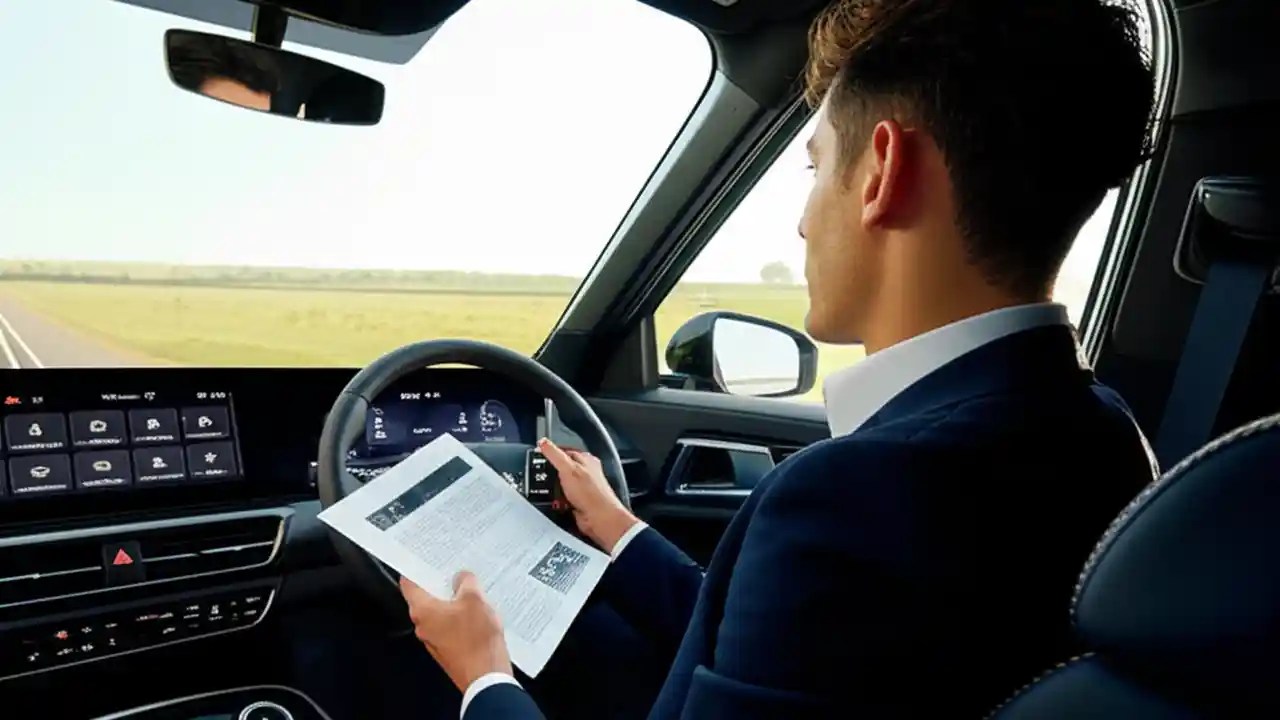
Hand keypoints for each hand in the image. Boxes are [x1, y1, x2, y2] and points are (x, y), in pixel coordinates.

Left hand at [400, 572, 512, 691]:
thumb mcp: (475, 599)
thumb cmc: (476, 641)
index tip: (422, 561)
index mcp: (422, 611)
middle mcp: (423, 626)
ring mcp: (435, 640)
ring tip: (473, 594)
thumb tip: (462, 578)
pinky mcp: (448, 650)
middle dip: (441, 585)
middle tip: (457, 574)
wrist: (486, 676)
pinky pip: (450, 628)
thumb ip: (466, 582)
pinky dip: (460, 619)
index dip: (416, 569)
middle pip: (425, 598)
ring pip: (439, 614)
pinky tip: (478, 615)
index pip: (409, 584)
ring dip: (453, 603)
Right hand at [538, 437, 638, 552]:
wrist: (599, 518)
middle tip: (543, 478)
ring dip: (553, 490)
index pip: (565, 451)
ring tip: (552, 492)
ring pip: (560, 485)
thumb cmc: (591, 493)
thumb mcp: (568, 469)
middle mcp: (585, 473)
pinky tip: (557, 503)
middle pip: (561, 469)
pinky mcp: (577, 502)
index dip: (552, 453)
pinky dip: (557, 501)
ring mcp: (581, 489)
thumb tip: (543, 442)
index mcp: (585, 460)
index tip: (539, 456)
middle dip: (551, 475)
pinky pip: (561, 499)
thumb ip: (555, 454)